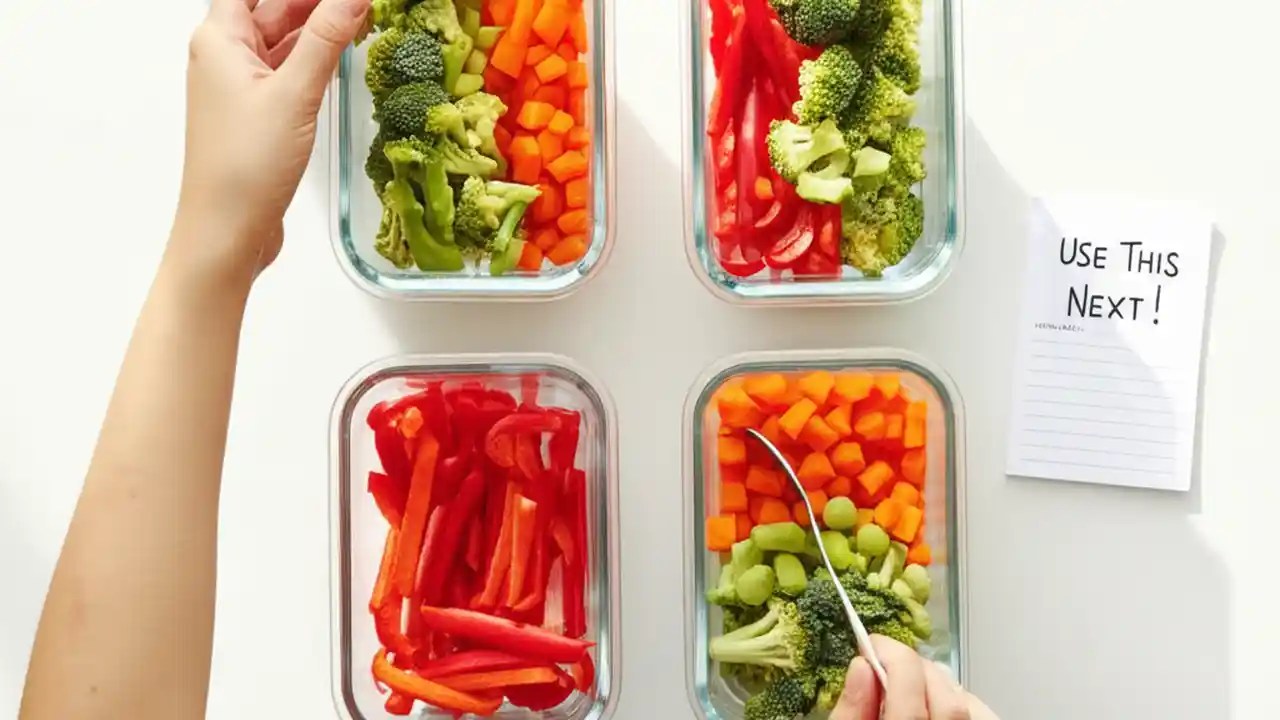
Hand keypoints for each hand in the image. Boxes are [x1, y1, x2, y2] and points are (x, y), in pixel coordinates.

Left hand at [174, 0, 369, 282]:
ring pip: (282, 39)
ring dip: (318, 26)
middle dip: (315, 2)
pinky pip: (287, 70)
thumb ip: (327, 37)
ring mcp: (240, 87)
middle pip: (273, 7)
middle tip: (360, 2)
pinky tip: (341, 53)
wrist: (225, 232)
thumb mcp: (295, 93)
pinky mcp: (258, 114)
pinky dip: (314, 58)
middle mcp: (225, 56)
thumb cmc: (245, 165)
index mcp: (221, 39)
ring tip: (359, 15)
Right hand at [832, 635, 999, 719]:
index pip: (909, 699)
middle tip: (888, 664)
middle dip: (917, 669)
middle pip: (946, 701)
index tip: (871, 646)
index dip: (892, 660)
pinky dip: (962, 700)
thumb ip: (851, 710)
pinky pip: (983, 715)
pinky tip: (939, 705)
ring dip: (939, 685)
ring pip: (968, 706)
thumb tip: (861, 663)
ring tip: (911, 688)